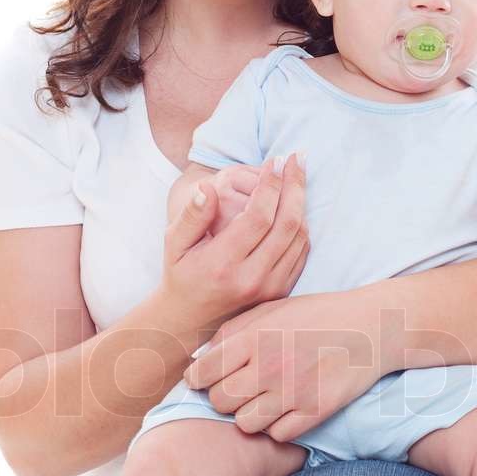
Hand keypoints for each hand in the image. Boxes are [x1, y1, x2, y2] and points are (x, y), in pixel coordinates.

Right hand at [160, 152, 308, 331]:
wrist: (191, 317)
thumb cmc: (181, 272)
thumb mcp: (174, 242)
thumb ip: (192, 214)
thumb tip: (208, 187)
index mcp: (222, 263)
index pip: (259, 217)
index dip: (272, 184)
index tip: (276, 160)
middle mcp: (251, 279)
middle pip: (287, 224)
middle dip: (295, 186)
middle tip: (296, 158)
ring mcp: (270, 289)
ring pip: (299, 238)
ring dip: (301, 203)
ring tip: (296, 175)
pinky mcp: (281, 293)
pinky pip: (301, 253)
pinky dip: (302, 225)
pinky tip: (294, 204)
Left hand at [182, 288, 385, 441]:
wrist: (370, 326)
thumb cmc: (316, 316)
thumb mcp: (271, 310)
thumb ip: (232, 331)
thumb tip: (200, 358)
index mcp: (254, 337)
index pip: (203, 373)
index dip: (198, 380)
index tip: (205, 380)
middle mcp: (270, 366)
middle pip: (220, 402)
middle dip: (223, 398)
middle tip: (238, 390)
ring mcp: (293, 391)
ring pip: (245, 424)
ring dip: (249, 415)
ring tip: (262, 401)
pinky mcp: (316, 410)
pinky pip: (277, 434)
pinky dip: (278, 426)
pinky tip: (286, 410)